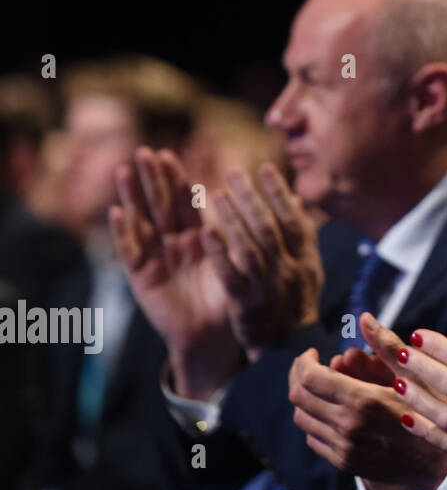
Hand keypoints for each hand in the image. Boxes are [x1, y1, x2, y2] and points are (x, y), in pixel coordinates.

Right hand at [109, 147, 241, 400]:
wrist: (214, 338)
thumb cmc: (230, 300)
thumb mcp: (243, 263)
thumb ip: (251, 233)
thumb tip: (287, 199)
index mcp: (199, 237)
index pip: (186, 202)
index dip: (176, 179)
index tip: (169, 153)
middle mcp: (175, 244)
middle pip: (162, 205)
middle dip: (153, 179)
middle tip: (146, 151)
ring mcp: (157, 259)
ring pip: (143, 221)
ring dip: (133, 197)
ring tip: (125, 170)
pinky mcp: (143, 278)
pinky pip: (131, 252)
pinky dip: (124, 233)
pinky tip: (116, 212)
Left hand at [205, 164, 323, 361]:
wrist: (287, 350)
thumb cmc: (295, 303)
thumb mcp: (308, 269)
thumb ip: (302, 236)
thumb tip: (295, 199)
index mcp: (306, 259)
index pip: (294, 219)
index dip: (279, 194)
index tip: (264, 169)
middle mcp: (289, 271)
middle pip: (270, 228)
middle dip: (252, 198)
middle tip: (233, 172)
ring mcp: (267, 288)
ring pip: (251, 248)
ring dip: (234, 219)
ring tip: (216, 194)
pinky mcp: (245, 305)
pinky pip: (232, 276)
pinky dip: (220, 253)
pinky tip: (205, 232)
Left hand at [289, 345, 446, 489]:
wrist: (439, 462)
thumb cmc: (431, 411)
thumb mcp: (414, 374)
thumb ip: (385, 345)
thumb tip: (365, 319)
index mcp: (362, 400)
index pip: (310, 378)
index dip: (305, 361)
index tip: (315, 353)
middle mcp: (347, 426)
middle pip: (299, 397)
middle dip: (299, 375)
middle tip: (312, 365)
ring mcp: (343, 448)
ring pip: (302, 419)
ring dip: (307, 399)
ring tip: (324, 387)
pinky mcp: (344, 462)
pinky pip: (313, 439)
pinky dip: (316, 421)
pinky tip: (334, 412)